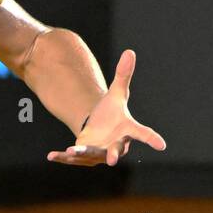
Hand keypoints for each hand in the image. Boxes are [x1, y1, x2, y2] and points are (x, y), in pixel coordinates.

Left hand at [47, 49, 165, 166]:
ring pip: (91, 155)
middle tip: (112, 160)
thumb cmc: (112, 112)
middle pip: (116, 150)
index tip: (162, 145)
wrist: (99, 128)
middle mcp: (115, 144)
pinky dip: (62, 157)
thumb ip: (123, 75)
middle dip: (113, 154)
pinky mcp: (84, 157)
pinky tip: (50, 156)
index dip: (152, 139)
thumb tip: (129, 51)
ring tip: (71, 151)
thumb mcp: (117, 93)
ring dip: (82, 154)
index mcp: (127, 129)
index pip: (142, 133)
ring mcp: (100, 153)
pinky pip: (73, 159)